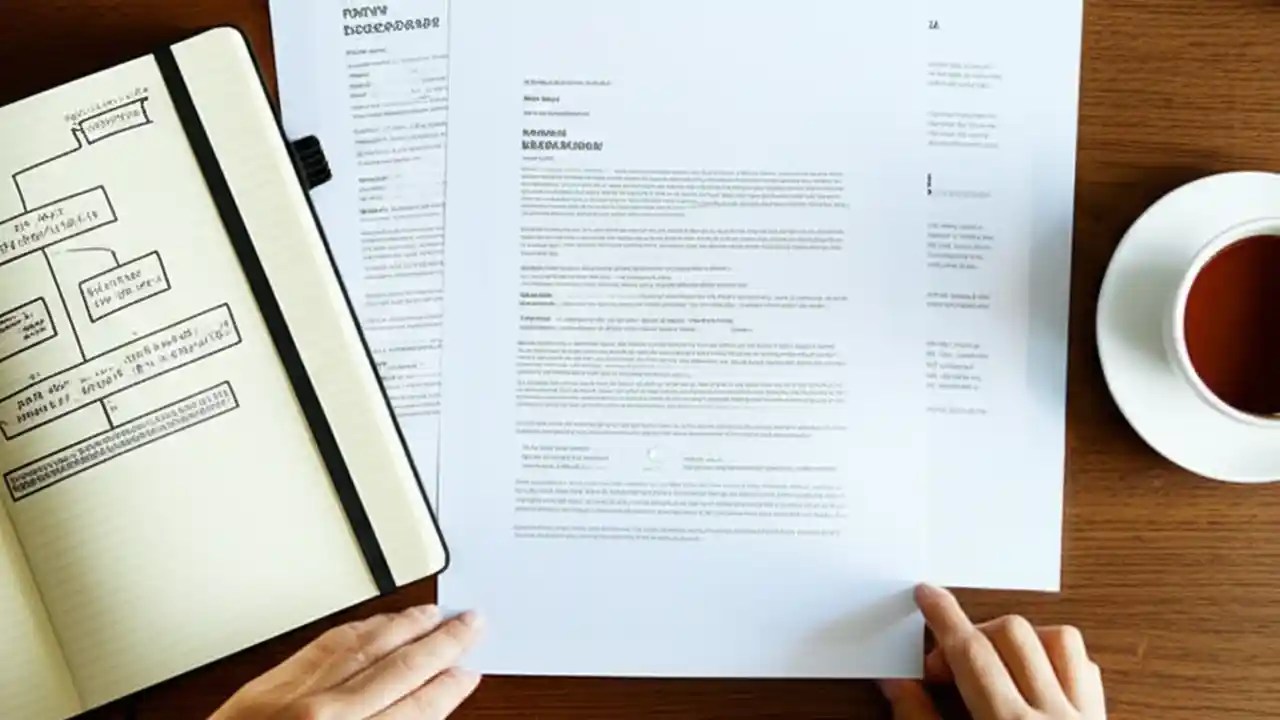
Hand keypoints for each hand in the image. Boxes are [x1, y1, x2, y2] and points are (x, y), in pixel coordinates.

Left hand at [212, 605, 483, 719]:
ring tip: (433, 614)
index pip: (417, 707)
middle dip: (442, 643)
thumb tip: (421, 711)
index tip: (467, 672)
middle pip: (400, 668)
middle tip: (470, 623)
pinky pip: (324, 644)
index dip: (448, 686)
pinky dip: (359, 628)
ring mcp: (295, 697)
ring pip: (366, 646)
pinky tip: (377, 623)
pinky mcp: (267, 686)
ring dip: (406, 625)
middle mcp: (327, 718)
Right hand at [879, 585, 1104, 719]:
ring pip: (1059, 640)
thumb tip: (896, 682)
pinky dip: (1057, 663)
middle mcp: (1052, 717)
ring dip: (1022, 642)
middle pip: (1012, 634)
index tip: (927, 595)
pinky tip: (1034, 682)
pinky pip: (1086, 671)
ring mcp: (1085, 718)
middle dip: (973, 635)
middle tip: (945, 669)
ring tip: (995, 667)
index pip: (970, 652)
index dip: (944, 616)